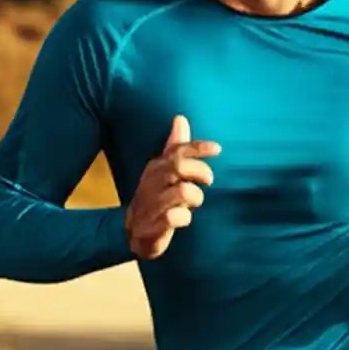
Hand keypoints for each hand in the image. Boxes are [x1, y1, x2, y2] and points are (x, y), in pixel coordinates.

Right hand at [125, 115, 220, 258]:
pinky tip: (182, 219)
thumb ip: (174, 147)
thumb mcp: (162, 170)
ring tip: (192, 203)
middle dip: (201, 172)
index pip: (178, 150)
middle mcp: (153, 182)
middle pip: (180, 166)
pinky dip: (184, 218)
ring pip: (183, 191)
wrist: (130, 231)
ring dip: (196, 197)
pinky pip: (175, 217)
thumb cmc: (155, 197)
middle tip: (208, 181)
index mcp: (157, 166)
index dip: (198, 147)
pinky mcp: (153, 225)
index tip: (217, 149)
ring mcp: (152, 203)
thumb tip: (180, 118)